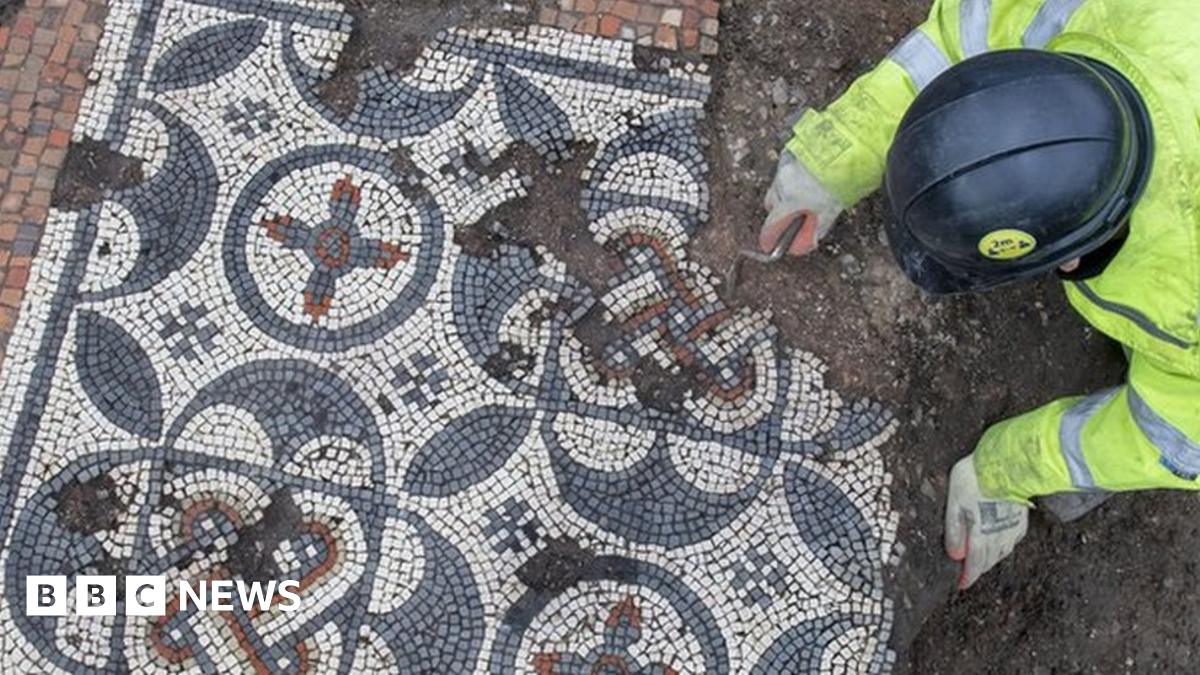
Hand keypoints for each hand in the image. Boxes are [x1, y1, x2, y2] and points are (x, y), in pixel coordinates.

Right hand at [760, 149, 843, 256]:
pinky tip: (811, 175)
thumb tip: (803, 245)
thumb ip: (815, 229)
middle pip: (772, 203)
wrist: (848, 144)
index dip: (769, 238)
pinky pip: (787, 168)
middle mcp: (783, 182)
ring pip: (780, 184)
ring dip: (789, 192)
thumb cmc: (841, 176)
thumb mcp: (831, 210)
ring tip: (810, 192)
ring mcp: (785, 164)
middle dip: (780, 212)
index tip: (770, 245)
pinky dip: (795, 176)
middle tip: (797, 216)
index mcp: (790, 200)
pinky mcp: (792, 149)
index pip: (772, 225)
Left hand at [944, 454, 1028, 589]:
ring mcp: (1013, 528)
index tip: (962, 584)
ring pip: (1001, 552)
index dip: (968, 576)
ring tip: (982, 560)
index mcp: (982, 535)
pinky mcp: (1021, 519)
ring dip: (991, 558)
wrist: (1005, 463)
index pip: (975, 564)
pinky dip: (1003, 545)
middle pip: (988, 560)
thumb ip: (955, 531)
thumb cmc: (975, 479)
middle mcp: (1000, 537)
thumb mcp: (954, 504)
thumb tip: (955, 556)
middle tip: (969, 572)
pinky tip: (1000, 541)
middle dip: (978, 568)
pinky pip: (1012, 540)